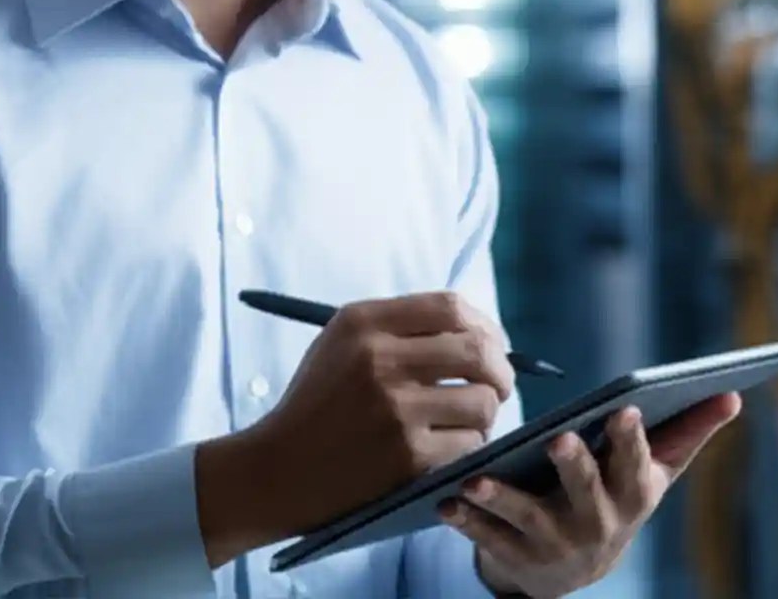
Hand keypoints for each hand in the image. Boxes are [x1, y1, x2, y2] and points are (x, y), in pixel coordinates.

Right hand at [196, 292, 514, 566]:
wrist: (276, 470)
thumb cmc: (317, 405)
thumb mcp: (341, 346)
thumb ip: (399, 327)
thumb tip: (477, 330)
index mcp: (363, 322)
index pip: (450, 306)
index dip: (483, 324)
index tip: (490, 344)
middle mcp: (379, 358)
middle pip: (478, 350)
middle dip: (501, 370)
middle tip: (499, 386)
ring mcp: (395, 408)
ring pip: (482, 401)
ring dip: (486, 413)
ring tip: (468, 421)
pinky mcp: (406, 455)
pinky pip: (469, 443)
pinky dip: (469, 447)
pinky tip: (449, 449)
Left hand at [439, 393, 741, 598]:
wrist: (578, 571)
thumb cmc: (619, 496)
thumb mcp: (655, 472)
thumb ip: (689, 432)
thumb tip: (733, 394)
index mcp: (634, 493)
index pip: (635, 462)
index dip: (630, 440)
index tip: (624, 411)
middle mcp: (599, 521)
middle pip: (586, 490)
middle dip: (574, 466)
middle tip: (559, 439)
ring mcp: (557, 543)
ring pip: (528, 518)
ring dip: (503, 498)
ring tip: (477, 478)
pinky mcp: (518, 559)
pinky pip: (489, 538)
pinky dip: (467, 520)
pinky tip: (446, 500)